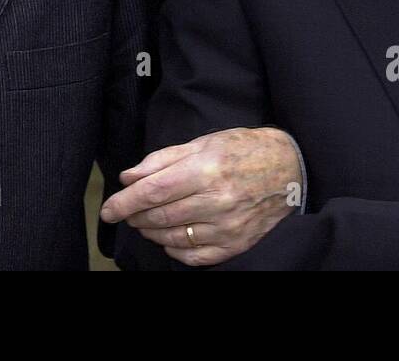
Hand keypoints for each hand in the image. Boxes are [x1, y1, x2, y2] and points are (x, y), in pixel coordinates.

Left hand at [100, 127, 300, 265]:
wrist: (290, 168)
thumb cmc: (244, 149)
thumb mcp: (204, 142)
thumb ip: (163, 159)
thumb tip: (129, 176)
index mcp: (207, 168)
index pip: (154, 191)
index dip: (125, 202)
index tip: (108, 210)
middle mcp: (218, 200)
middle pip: (160, 216)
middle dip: (135, 216)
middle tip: (126, 212)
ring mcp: (228, 226)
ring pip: (174, 238)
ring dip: (151, 232)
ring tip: (145, 222)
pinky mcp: (236, 244)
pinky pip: (194, 257)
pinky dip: (174, 250)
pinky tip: (169, 238)